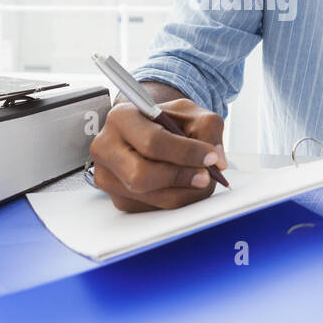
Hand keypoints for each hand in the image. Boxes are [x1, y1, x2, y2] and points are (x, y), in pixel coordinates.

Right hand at [89, 98, 227, 211]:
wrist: (147, 131)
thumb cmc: (166, 121)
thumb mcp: (189, 113)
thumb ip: (208, 129)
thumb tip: (217, 162)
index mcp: (120, 118)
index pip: (152, 142)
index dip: (186, 153)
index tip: (211, 157)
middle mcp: (105, 148)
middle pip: (142, 176)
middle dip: (181, 178)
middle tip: (206, 176)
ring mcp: (107, 177)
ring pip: (150, 197)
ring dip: (184, 192)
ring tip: (200, 179)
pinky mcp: (118, 199)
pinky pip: (153, 209)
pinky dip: (176, 199)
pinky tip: (183, 185)